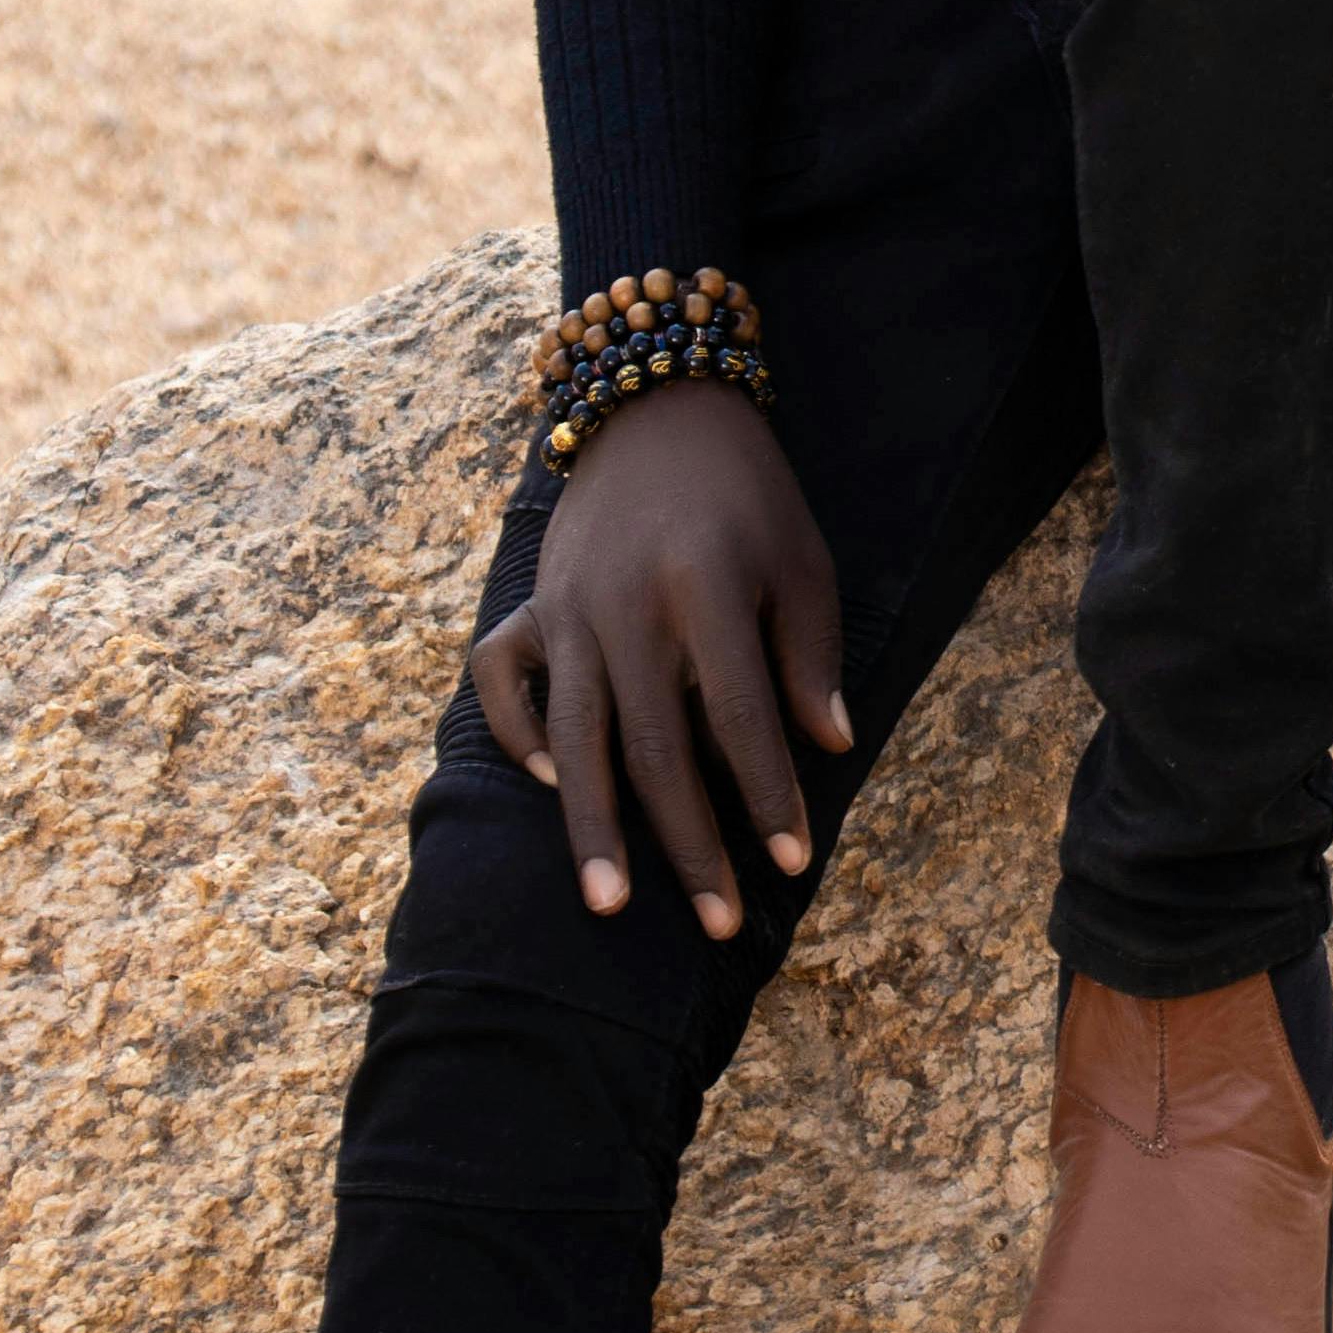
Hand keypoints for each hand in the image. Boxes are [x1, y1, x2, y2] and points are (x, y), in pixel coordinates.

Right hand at [472, 388, 850, 934]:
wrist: (658, 408)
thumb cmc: (749, 494)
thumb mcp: (802, 558)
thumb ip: (809, 655)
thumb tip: (828, 747)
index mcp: (706, 588)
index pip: (738, 718)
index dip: (767, 795)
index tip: (794, 863)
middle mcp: (628, 606)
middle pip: (656, 750)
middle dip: (690, 845)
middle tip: (719, 925)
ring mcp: (569, 608)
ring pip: (579, 739)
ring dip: (595, 829)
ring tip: (612, 906)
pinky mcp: (533, 604)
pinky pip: (504, 681)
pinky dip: (521, 733)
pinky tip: (556, 780)